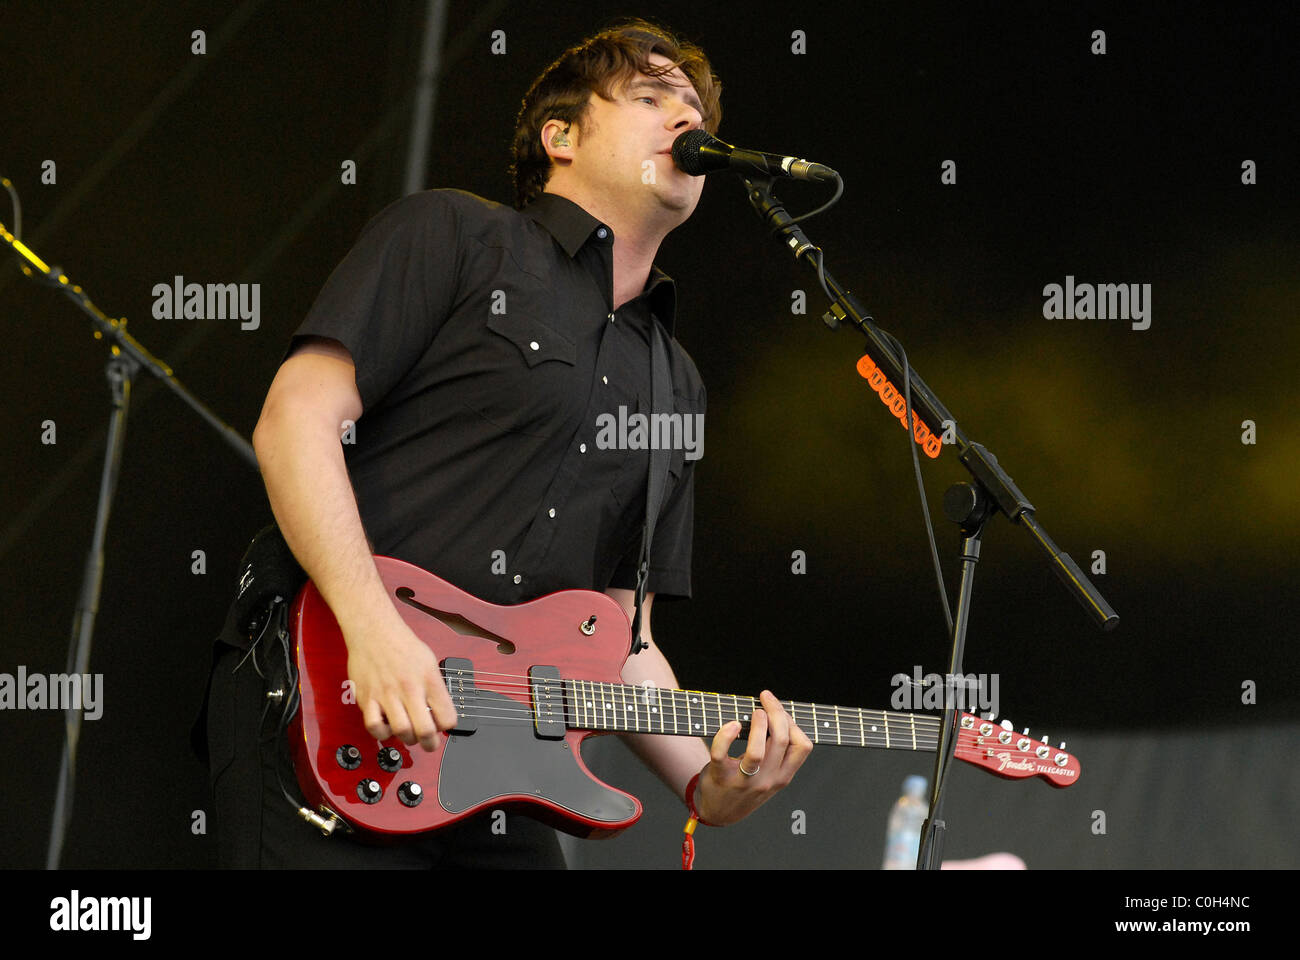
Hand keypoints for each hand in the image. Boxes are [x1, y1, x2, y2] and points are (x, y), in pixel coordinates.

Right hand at [343, 609, 456, 751]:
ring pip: (401, 731)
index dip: (447, 726)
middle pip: (425, 730)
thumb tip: (441, 712)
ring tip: (408, 734)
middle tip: (428, 743)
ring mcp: (387, 694)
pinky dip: (382, 733)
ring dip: (407, 739)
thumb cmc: (402, 645)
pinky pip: (374, 726)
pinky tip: (386, 726)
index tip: (442, 725)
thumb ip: (435, 688)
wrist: (374, 631)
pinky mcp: (367, 697)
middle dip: (430, 744)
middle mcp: (410, 688)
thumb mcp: (429, 662)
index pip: (447, 716)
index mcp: (429, 680)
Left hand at [694, 690, 811, 825]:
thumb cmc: (746, 785)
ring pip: (757, 751)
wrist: (718, 812)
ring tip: (755, 712)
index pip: (803, 747)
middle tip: (766, 699)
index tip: (781, 711)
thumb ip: (778, 752)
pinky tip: (731, 725)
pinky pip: (721, 754)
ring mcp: (744, 781)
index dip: (794, 723)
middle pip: (781, 741)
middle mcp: (767, 780)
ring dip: (757, 725)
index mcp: (782, 776)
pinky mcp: (720, 776)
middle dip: (776, 713)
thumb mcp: (771, 775)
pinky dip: (725, 736)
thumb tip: (778, 713)